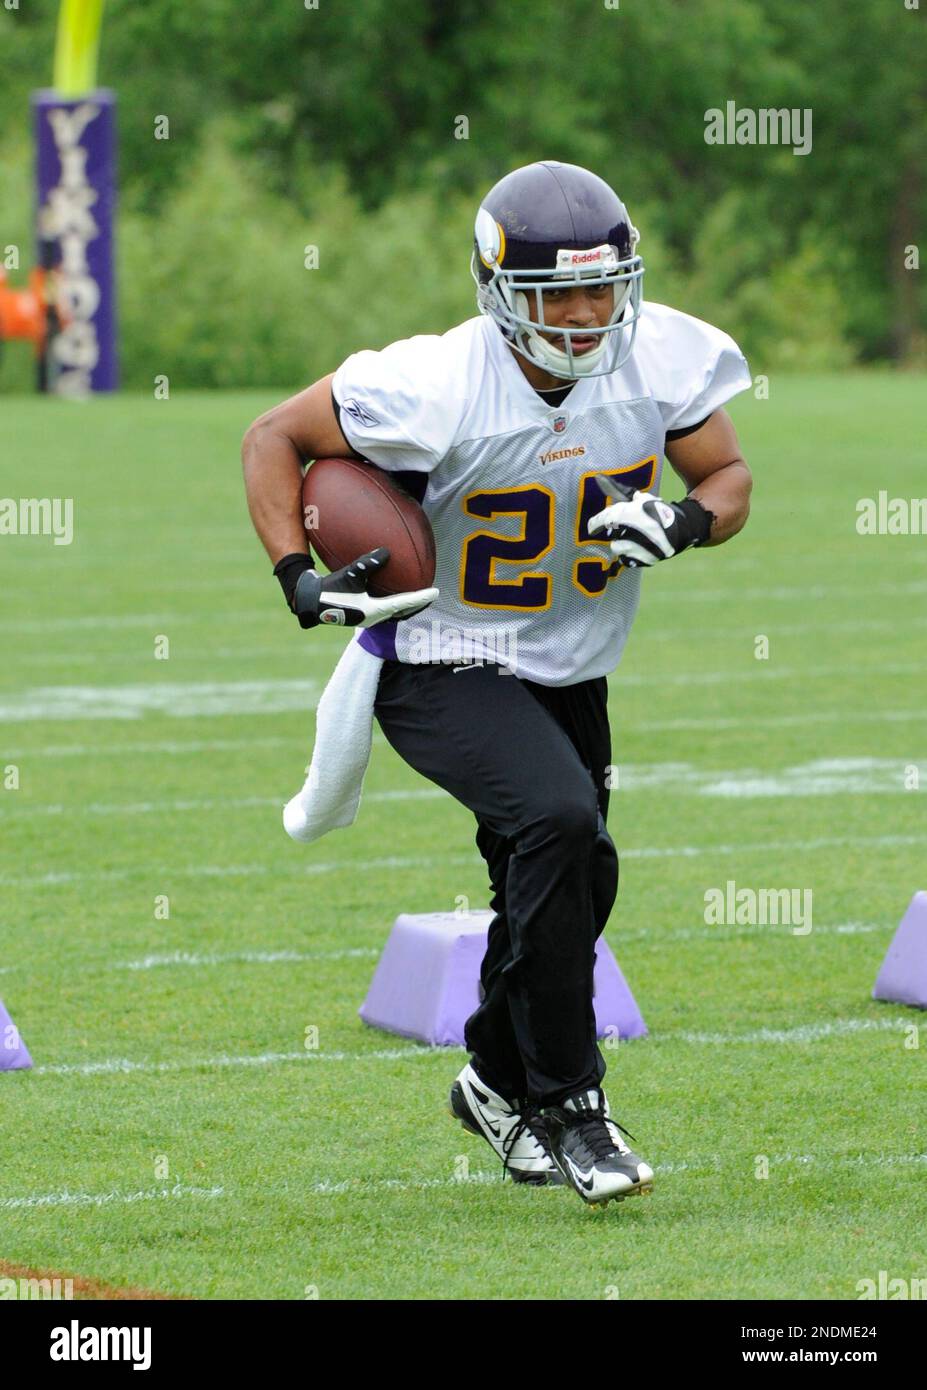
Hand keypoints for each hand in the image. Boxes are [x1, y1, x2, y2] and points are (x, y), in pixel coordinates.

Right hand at [293, 547, 437, 628]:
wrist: (310, 604)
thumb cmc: (329, 590)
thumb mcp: (349, 575)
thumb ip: (368, 564)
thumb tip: (386, 552)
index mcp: (374, 610)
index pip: (404, 603)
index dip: (421, 597)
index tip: (436, 592)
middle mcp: (374, 618)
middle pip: (403, 612)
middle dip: (418, 605)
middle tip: (431, 596)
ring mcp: (368, 618)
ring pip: (395, 614)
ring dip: (407, 606)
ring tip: (417, 597)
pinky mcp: (362, 616)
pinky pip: (385, 611)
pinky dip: (394, 604)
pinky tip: (393, 594)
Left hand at [587, 478, 712, 567]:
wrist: (681, 528)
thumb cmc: (658, 511)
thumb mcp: (641, 498)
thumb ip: (618, 491)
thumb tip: (598, 477)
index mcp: (623, 515)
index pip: (599, 522)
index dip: (594, 525)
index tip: (592, 528)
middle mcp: (625, 532)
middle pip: (611, 536)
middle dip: (616, 532)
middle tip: (627, 529)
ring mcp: (633, 548)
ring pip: (617, 548)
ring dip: (623, 544)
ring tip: (635, 539)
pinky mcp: (641, 560)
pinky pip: (628, 559)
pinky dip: (632, 554)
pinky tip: (641, 548)